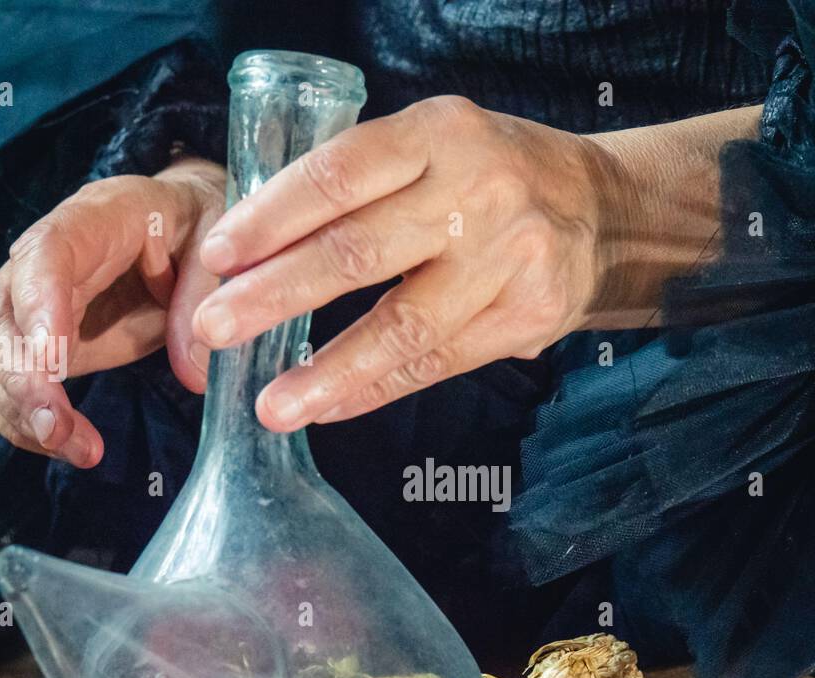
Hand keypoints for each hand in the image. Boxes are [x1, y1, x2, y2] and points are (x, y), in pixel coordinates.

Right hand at [0, 158, 225, 465]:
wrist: (181, 229)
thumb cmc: (198, 230)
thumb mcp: (218, 248)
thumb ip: (204, 297)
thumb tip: (192, 372)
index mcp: (94, 218)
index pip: (45, 253)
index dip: (39, 306)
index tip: (52, 360)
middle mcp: (43, 260)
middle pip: (3, 316)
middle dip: (24, 380)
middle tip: (60, 427)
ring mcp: (31, 306)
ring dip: (23, 411)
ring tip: (77, 449)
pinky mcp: (37, 347)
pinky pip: (7, 386)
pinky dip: (25, 423)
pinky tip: (66, 446)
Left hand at [193, 96, 612, 431]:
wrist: (599, 212)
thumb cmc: (487, 177)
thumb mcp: (431, 146)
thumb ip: (360, 184)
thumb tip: (255, 250)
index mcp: (439, 134)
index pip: (341, 174)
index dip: (272, 218)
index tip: (218, 257)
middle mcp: (478, 193)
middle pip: (361, 252)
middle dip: (277, 296)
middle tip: (216, 329)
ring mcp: (508, 260)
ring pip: (403, 326)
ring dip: (328, 372)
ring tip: (272, 407)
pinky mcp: (527, 318)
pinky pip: (436, 364)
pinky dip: (375, 389)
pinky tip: (329, 406)